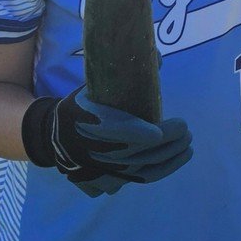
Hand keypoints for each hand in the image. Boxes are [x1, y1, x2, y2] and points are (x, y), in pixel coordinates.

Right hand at [21, 88, 191, 197]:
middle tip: (187, 132)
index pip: (137, 135)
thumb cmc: (79, 108)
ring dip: (171, 160)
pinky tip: (174, 160)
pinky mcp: (108, 183)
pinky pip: (138, 180)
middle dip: (172, 144)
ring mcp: (106, 172)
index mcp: (100, 127)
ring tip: (187, 148)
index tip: (178, 125)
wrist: (53, 139)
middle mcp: (105, 154)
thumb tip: (158, 58)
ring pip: (146, 171)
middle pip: (147, 153)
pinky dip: (158, 171)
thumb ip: (125, 73)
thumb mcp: (93, 87)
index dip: (160, 133)